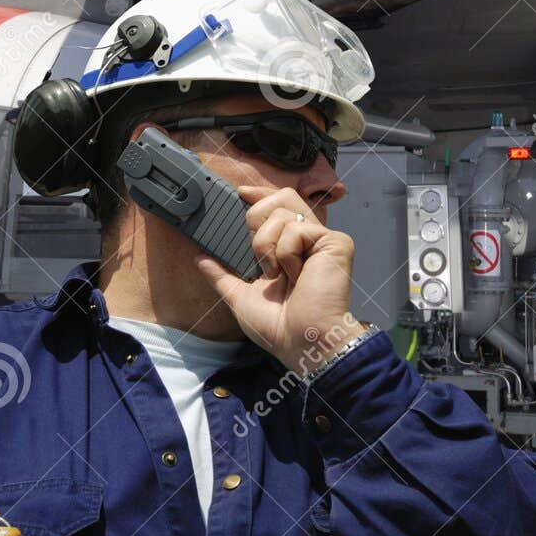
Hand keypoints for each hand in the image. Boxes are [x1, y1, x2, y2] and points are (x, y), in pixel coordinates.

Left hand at [193, 185, 366, 374]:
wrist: (302, 342)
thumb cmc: (278, 328)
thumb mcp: (241, 297)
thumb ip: (222, 275)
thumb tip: (200, 258)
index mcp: (289, 249)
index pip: (277, 206)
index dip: (260, 194)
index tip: (240, 193)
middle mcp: (307, 239)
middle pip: (281, 197)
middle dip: (257, 220)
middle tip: (259, 255)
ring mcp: (322, 239)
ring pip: (282, 212)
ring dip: (267, 246)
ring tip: (277, 274)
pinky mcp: (335, 242)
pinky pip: (297, 229)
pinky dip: (286, 254)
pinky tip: (295, 276)